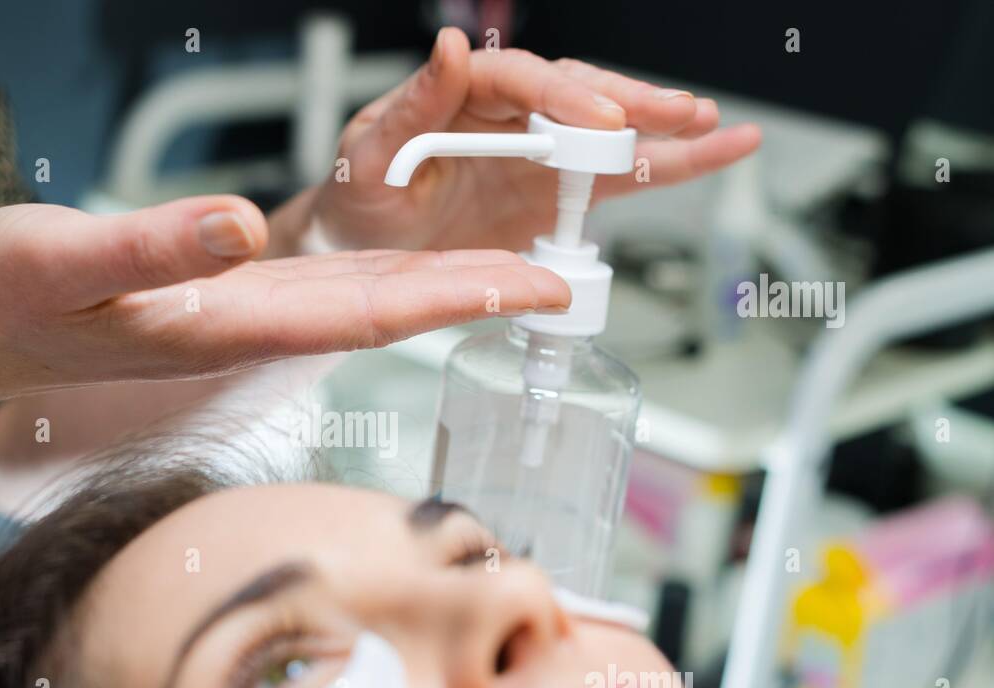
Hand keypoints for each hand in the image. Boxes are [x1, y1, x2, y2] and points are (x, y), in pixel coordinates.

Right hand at [0, 198, 569, 392]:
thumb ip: (154, 246)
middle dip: (483, 290)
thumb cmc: (10, 295)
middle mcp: (254, 324)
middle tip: (568, 275)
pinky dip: (392, 272)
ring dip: (450, 282)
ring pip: (370, 296)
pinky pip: (330, 285)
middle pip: (392, 306)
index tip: (536, 284)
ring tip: (523, 263)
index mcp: (229, 322)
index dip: (459, 295)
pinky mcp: (228, 297)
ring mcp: (245, 314)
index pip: (369, 310)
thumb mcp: (67, 259)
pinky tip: (425, 261)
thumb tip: (244, 227)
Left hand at [305, 27, 760, 251]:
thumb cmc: (360, 193)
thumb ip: (411, 107)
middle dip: (633, 105)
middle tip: (681, 114)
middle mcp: (509, 113)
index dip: (565, 97)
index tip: (599, 123)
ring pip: (611, 133)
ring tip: (716, 129)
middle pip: (581, 96)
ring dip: (665, 131)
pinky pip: (617, 175)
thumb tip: (448, 50)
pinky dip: (668, 166)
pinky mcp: (556, 190)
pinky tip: (716, 150)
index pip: (523, 79)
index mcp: (463, 93)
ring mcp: (538, 152)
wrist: (365, 246)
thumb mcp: (368, 152)